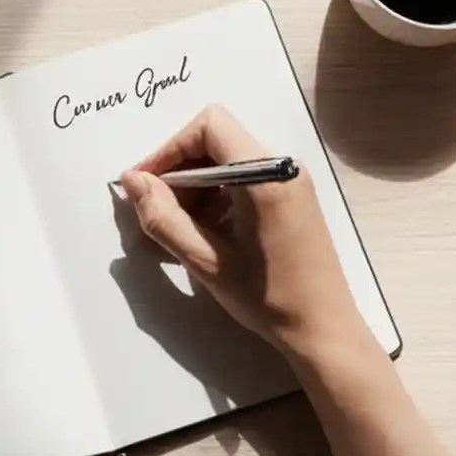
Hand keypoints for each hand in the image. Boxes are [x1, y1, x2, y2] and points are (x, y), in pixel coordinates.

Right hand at [119, 105, 368, 355]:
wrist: (323, 329)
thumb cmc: (267, 298)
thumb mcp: (206, 260)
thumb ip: (163, 217)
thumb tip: (131, 181)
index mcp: (265, 175)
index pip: (209, 126)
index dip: (169, 149)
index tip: (145, 184)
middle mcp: (282, 166)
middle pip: (216, 141)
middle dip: (180, 171)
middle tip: (158, 213)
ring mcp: (291, 180)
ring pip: (227, 160)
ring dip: (196, 186)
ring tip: (181, 230)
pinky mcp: (293, 196)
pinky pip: (244, 178)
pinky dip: (217, 196)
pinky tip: (208, 233)